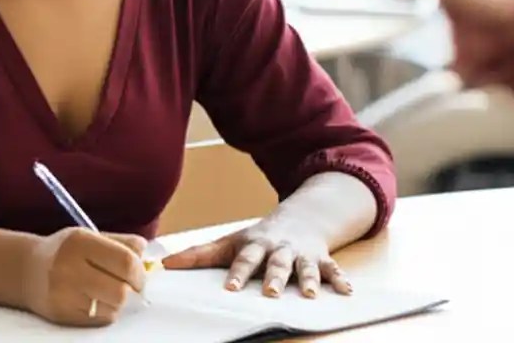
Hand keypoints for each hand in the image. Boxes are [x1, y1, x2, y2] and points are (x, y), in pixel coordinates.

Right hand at [23, 228, 146, 326]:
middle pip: (122, 291)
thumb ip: (121, 242)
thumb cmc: (65, 252)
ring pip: (113, 308)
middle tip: (129, 285)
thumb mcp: (89, 236)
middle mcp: (68, 267)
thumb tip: (147, 253)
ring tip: (108, 291)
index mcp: (79, 241)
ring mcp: (63, 293)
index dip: (140, 272)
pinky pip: (101, 319)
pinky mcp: (62, 314)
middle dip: (132, 290)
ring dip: (118, 302)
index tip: (140, 275)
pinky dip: (105, 311)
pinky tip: (94, 300)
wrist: (26, 270)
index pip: (126, 261)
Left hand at [162, 217, 351, 298]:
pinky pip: (334, 269)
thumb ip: (200, 255)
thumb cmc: (258, 238)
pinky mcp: (322, 259)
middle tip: (270, 292)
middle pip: (275, 264)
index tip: (229, 288)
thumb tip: (165, 265)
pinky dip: (341, 280)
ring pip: (305, 268)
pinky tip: (347, 292)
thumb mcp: (230, 242)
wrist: (299, 219)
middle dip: (273, 277)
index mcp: (254, 245)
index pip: (243, 259)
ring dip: (309, 280)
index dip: (236, 273)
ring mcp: (302, 254)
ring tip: (310, 295)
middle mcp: (279, 249)